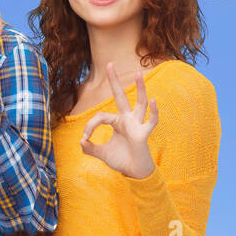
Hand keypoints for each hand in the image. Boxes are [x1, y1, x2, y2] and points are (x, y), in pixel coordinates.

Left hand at [79, 62, 157, 178]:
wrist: (133, 172)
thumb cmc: (119, 159)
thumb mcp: (100, 153)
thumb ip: (89, 148)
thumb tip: (81, 141)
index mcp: (116, 122)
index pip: (101, 116)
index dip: (90, 126)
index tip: (85, 138)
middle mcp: (127, 119)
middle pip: (121, 96)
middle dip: (115, 81)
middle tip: (109, 64)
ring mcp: (137, 124)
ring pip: (140, 103)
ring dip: (140, 88)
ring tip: (139, 73)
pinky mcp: (144, 134)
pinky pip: (151, 121)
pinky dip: (154, 112)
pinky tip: (154, 101)